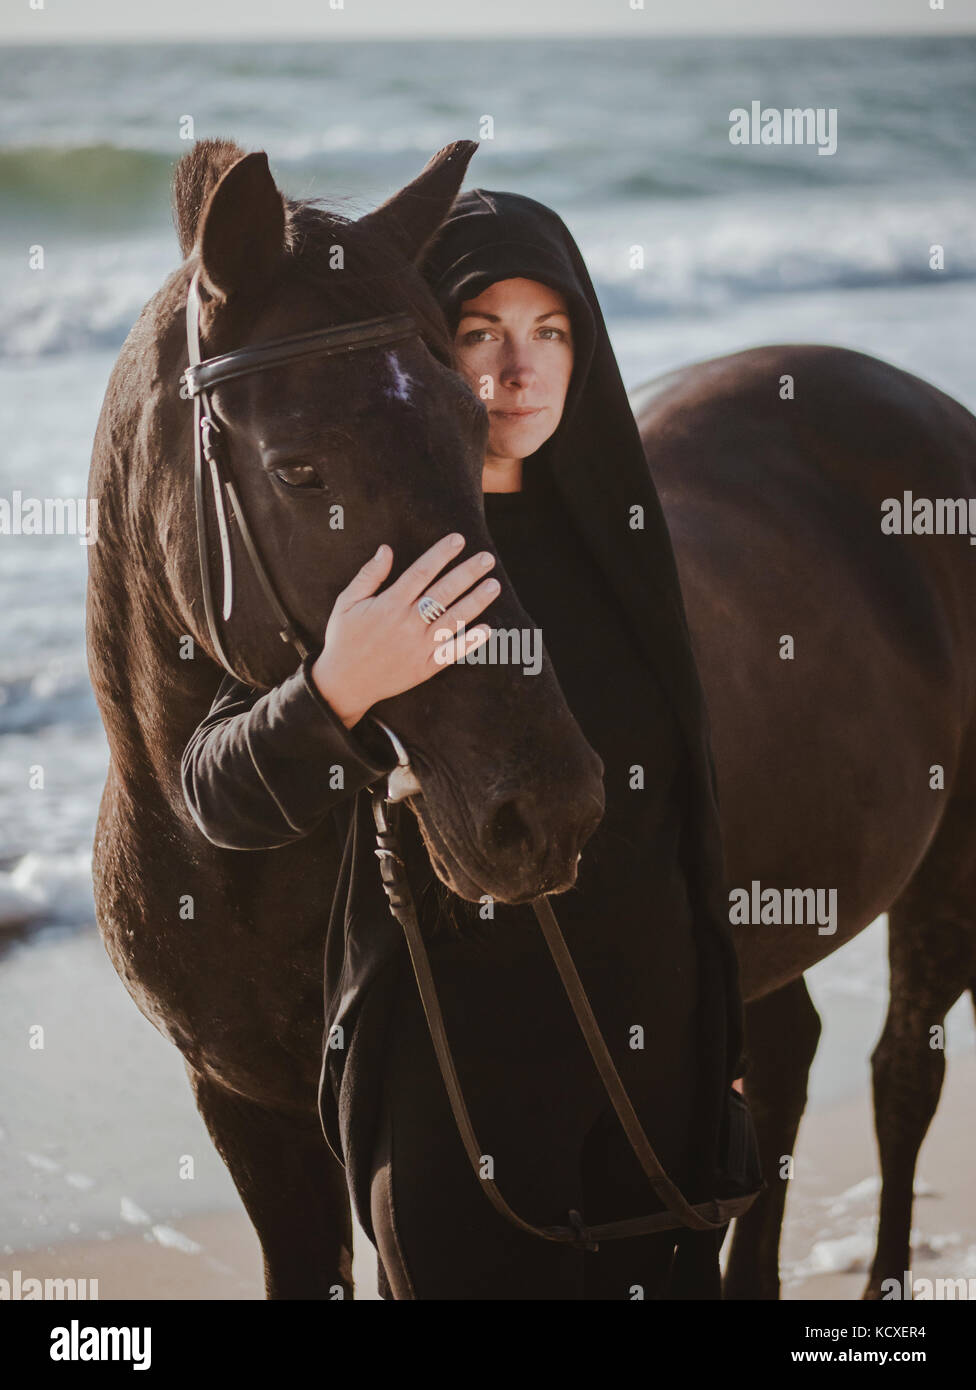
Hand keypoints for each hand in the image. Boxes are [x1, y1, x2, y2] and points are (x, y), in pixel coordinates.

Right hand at [311, 534, 497, 727]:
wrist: (343, 684)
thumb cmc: (344, 639)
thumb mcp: (347, 603)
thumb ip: (368, 576)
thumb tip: (386, 549)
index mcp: (389, 604)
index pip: (421, 572)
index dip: (441, 554)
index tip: (459, 540)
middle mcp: (407, 623)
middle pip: (443, 592)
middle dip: (467, 573)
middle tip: (488, 559)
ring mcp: (418, 646)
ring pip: (453, 620)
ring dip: (475, 602)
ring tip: (494, 585)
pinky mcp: (424, 667)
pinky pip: (451, 653)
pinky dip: (470, 642)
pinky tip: (487, 629)